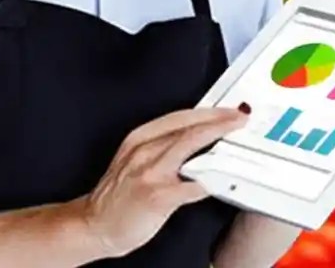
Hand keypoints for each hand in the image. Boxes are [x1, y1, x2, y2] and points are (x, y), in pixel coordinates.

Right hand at [74, 107, 248, 258]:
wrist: (94, 224)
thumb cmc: (117, 196)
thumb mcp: (135, 162)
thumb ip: (163, 150)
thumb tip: (197, 143)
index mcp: (138, 139)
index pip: (179, 117)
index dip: (206, 112)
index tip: (227, 110)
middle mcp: (143, 151)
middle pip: (187, 127)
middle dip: (218, 120)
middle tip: (240, 117)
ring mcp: (149, 173)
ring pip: (189, 146)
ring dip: (217, 140)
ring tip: (236, 140)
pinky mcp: (156, 196)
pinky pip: (190, 186)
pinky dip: (208, 181)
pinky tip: (221, 180)